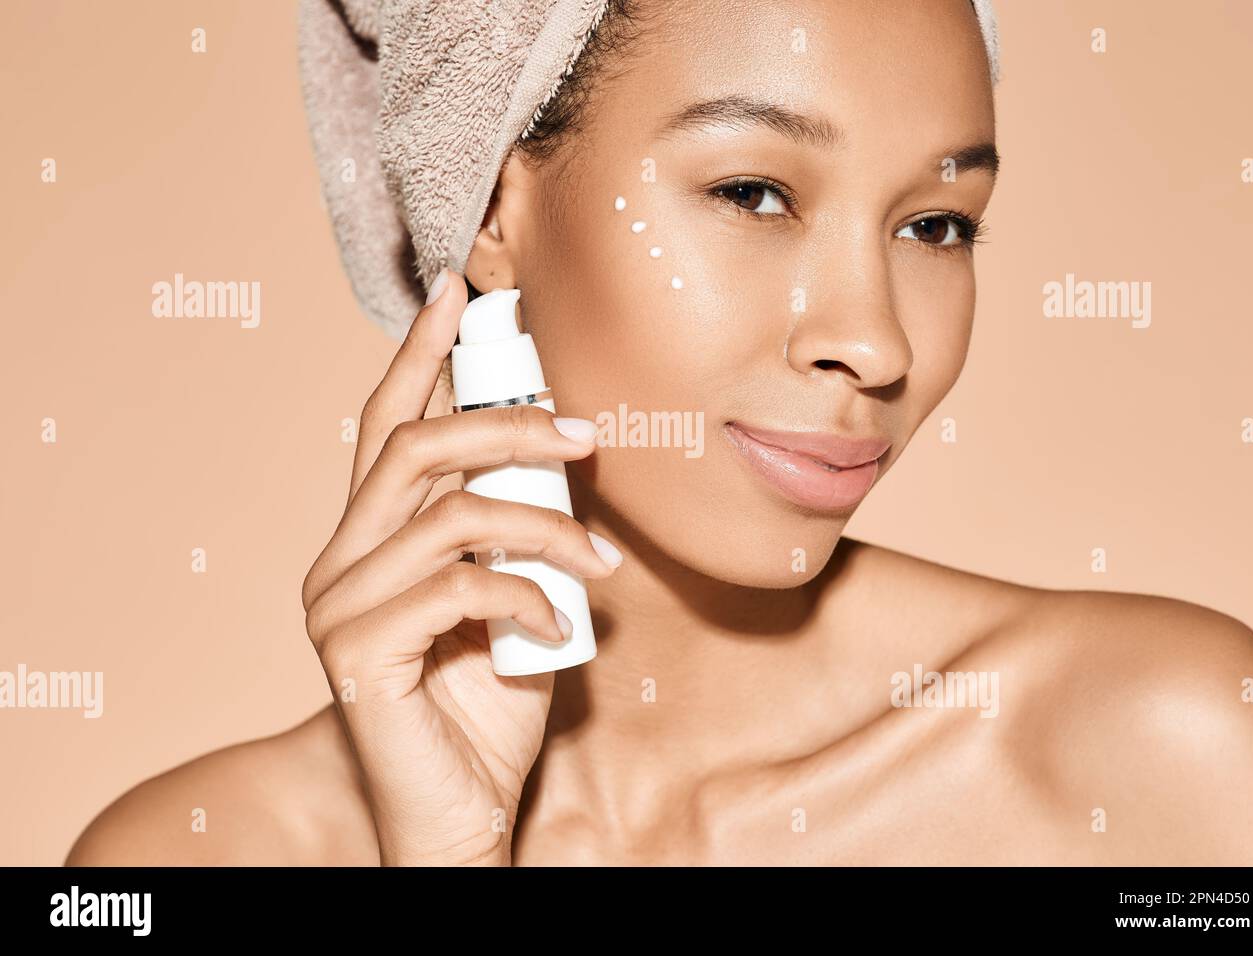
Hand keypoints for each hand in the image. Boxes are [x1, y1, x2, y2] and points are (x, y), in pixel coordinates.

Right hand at [301, 271, 620, 864]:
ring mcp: (337, 605)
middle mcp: (339, 560)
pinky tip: (558, 630)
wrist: (462, 814)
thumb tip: (561, 446)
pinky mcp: (356, 652)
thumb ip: (516, 526)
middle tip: (584, 432)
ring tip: (599, 565)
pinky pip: (458, 587)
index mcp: (370, 539)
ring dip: (544, 525)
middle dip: (508, 423)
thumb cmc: (489, 706)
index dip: (417, 353)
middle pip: (414, 446)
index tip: (454, 289)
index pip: (386, 426)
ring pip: (450, 513)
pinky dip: (527, 598)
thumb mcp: (516, 594)